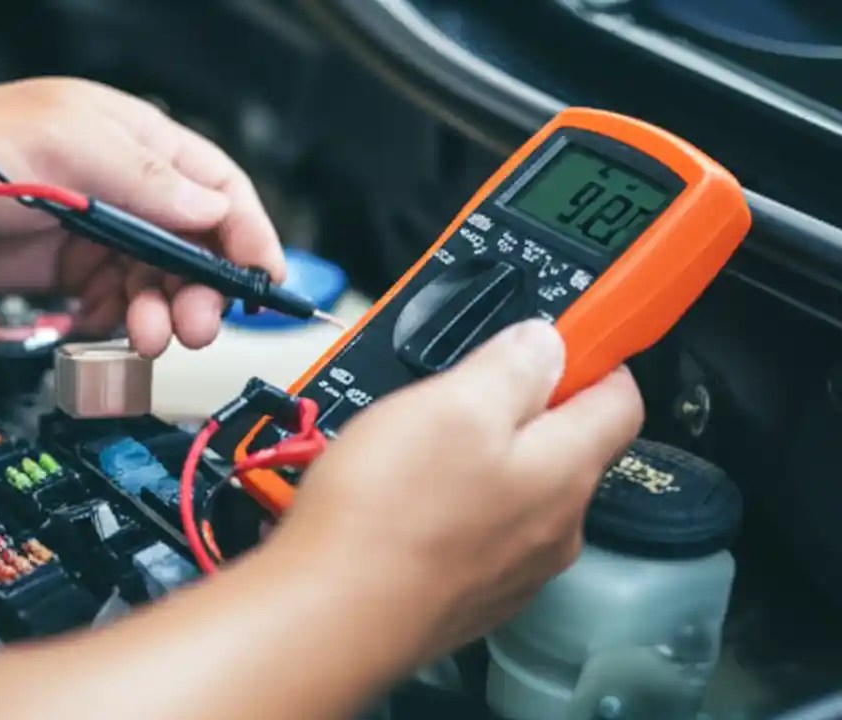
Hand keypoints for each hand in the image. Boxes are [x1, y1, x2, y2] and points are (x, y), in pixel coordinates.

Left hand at [0, 78, 284, 357]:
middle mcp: (127, 189)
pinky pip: (115, 306)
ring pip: (157, 285)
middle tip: (195, 325)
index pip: (220, 191)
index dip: (249, 237)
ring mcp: (99, 233)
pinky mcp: (69, 271)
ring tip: (146, 335)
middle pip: (195, 249)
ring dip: (160, 315)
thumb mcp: (71, 149)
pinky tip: (105, 327)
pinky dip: (117, 323)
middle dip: (202, 290)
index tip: (264, 282)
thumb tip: (215, 208)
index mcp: (140, 144)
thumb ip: (150, 181)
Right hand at [272, 320, 643, 666]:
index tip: (560, 335)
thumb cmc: (387, 515)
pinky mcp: (469, 593)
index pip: (620, 399)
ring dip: (479, 461)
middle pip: (564, 446)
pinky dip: (451, 508)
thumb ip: (512, 366)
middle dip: (521, 408)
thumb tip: (548, 342)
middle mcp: (554, 525)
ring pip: (515, 491)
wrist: (330, 615)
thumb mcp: (451, 403)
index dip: (594, 355)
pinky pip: (477, 532)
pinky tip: (401, 500)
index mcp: (564, 468)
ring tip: (413, 447)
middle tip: (458, 390)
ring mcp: (513, 567)